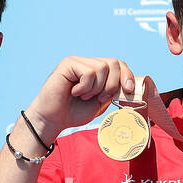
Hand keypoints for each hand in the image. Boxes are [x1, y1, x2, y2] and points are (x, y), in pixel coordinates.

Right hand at [22, 56, 136, 144]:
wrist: (53, 120)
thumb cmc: (74, 113)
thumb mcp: (101, 103)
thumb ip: (113, 91)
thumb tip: (129, 85)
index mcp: (97, 72)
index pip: (119, 64)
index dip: (127, 75)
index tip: (128, 90)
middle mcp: (88, 64)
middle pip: (113, 63)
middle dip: (112, 84)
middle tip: (100, 98)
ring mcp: (78, 62)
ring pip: (102, 68)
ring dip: (96, 88)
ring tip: (83, 96)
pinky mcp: (68, 64)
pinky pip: (89, 72)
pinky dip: (85, 87)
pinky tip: (75, 92)